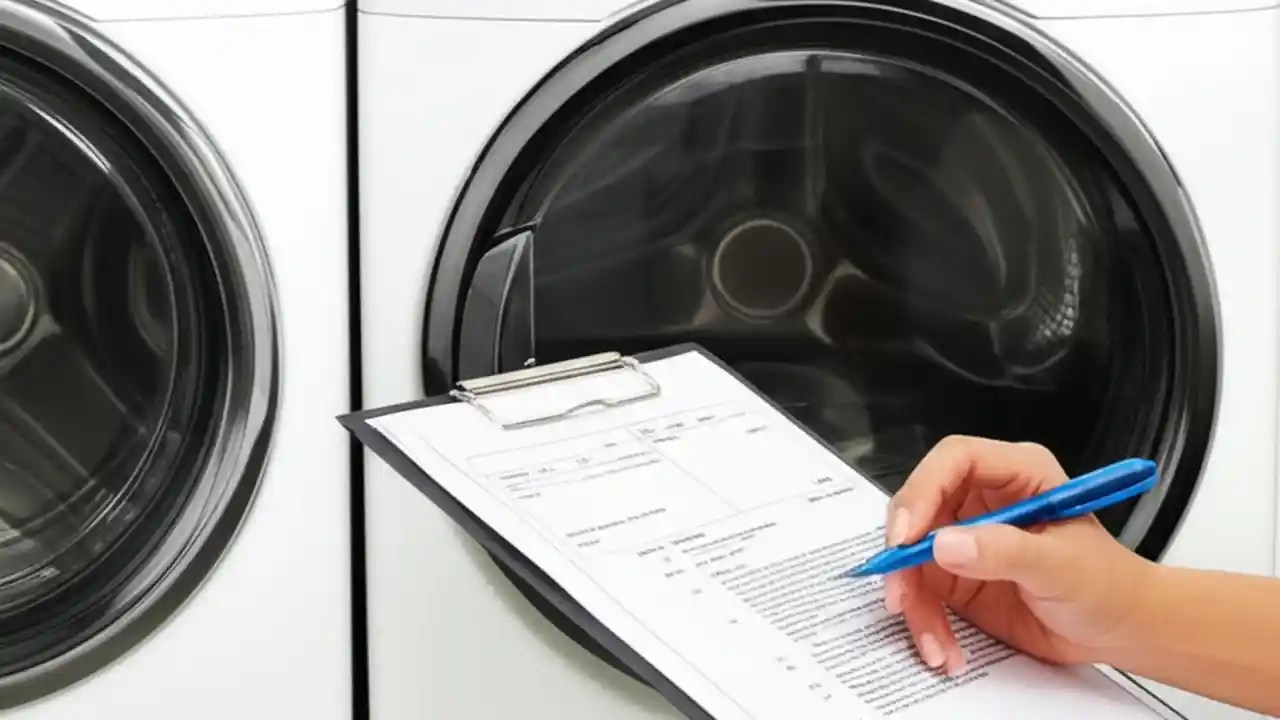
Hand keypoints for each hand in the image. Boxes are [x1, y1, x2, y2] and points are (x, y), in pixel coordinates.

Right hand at [882, 436, 1156, 674]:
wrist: (1119, 630)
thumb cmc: (1107, 585)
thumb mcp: (1060, 566)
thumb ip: (1005, 551)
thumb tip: (946, 543)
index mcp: (1016, 474)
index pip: (954, 461)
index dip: (923, 490)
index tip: (906, 535)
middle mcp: (983, 500)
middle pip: (920, 508)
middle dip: (904, 554)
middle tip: (901, 593)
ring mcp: (965, 538)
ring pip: (912, 557)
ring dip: (914, 601)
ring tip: (935, 641)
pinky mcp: (956, 576)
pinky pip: (922, 594)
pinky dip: (926, 623)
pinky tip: (945, 649)